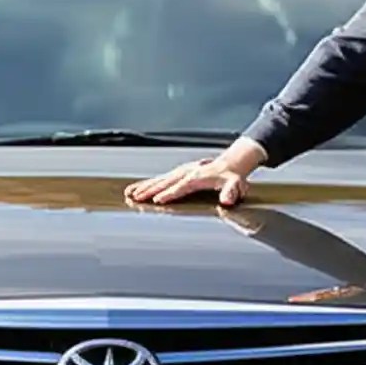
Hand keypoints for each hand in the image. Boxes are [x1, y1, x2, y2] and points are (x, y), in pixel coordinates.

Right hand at [124, 138, 265, 206]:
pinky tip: (136, 189)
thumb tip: (226, 200)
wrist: (230, 164)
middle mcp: (186, 173)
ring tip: (129, 193)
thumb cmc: (231, 177)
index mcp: (198, 177)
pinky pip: (160, 179)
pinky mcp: (177, 174)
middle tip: (135, 198)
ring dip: (144, 186)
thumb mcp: (235, 184)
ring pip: (159, 179)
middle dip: (150, 190)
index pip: (181, 187)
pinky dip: (146, 183)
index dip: (170, 193)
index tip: (158, 200)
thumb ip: (231, 192)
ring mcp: (180, 172)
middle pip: (165, 182)